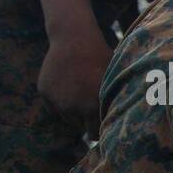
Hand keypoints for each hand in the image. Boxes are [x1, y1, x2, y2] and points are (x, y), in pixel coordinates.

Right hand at [38, 21, 111, 135]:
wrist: (75, 39)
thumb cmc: (102, 61)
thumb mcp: (115, 82)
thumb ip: (117, 105)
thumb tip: (127, 124)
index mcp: (93, 107)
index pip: (97, 132)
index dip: (102, 130)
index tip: (107, 128)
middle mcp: (72, 106)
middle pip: (82, 128)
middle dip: (90, 125)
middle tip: (96, 115)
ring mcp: (57, 99)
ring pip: (68, 119)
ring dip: (76, 114)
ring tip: (85, 97)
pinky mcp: (45, 92)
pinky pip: (55, 106)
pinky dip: (62, 102)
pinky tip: (71, 88)